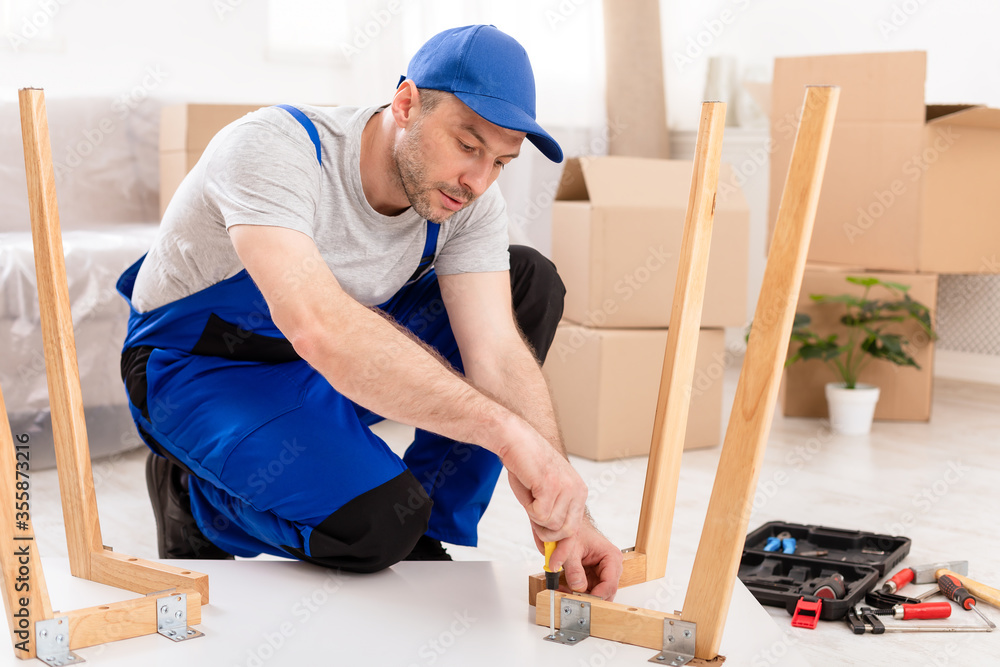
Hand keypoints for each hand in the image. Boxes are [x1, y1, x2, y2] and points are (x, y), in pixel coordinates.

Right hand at [499, 420, 587, 542]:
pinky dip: (528, 507)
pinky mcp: (552, 485)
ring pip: (551, 525)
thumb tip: (547, 547)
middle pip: (565, 531)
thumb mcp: (539, 496)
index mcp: (578, 492)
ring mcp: (566, 487)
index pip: (575, 529)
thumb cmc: (525, 465)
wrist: (515, 439)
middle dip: (546, 533)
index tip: (555, 563)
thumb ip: (546, 519)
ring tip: (530, 494)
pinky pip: (540, 514)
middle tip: (532, 514)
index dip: (563, 548)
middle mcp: (577, 490)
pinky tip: (528, 488)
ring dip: (534, 516)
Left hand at [533, 519, 623, 600]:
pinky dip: (576, 593)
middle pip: (605, 592)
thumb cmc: (576, 532)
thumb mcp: (571, 549)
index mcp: (611, 557)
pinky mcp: (594, 577)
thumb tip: (577, 586)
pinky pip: (588, 591)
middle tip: (570, 599)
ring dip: (580, 597)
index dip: (598, 596)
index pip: (610, 584)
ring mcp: (603, 573)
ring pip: (596, 595)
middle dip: (588, 598)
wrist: (572, 527)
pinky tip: (564, 589)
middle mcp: (611, 567)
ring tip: (563, 591)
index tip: (584, 601)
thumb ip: (573, 568)